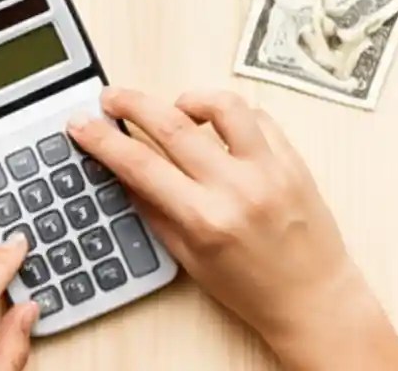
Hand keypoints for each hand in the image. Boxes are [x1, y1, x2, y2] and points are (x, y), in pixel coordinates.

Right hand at [66, 88, 397, 370]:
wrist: (315, 300)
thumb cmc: (252, 289)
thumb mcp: (189, 258)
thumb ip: (154, 210)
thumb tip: (122, 171)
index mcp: (204, 219)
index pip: (139, 164)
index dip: (102, 139)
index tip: (82, 124)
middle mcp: (237, 189)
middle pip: (171, 123)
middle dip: (131, 103)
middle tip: (112, 98)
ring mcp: (270, 170)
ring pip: (223, 106)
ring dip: (189, 99)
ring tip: (178, 108)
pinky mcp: (294, 161)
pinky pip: (259, 118)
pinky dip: (232, 116)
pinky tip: (220, 129)